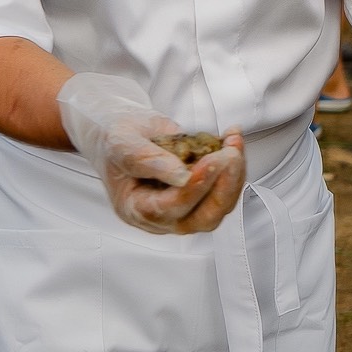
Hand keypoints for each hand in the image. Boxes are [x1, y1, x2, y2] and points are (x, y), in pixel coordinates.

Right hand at [58, 74, 245, 234]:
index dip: (192, 189)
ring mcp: (183, 210)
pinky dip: (234, 168)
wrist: (123, 132)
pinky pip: (225, 192)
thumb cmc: (116, 139)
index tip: (210, 161)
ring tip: (233, 142)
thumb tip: (181, 176)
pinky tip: (232, 143)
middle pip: (201, 218)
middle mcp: (161, 217)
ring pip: (219, 208)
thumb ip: (146, 160)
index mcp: (135, 208)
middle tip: (229, 153)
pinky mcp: (200, 198)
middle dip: (222, 187)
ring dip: (233, 176)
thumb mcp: (122, 143)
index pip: (168, 208)